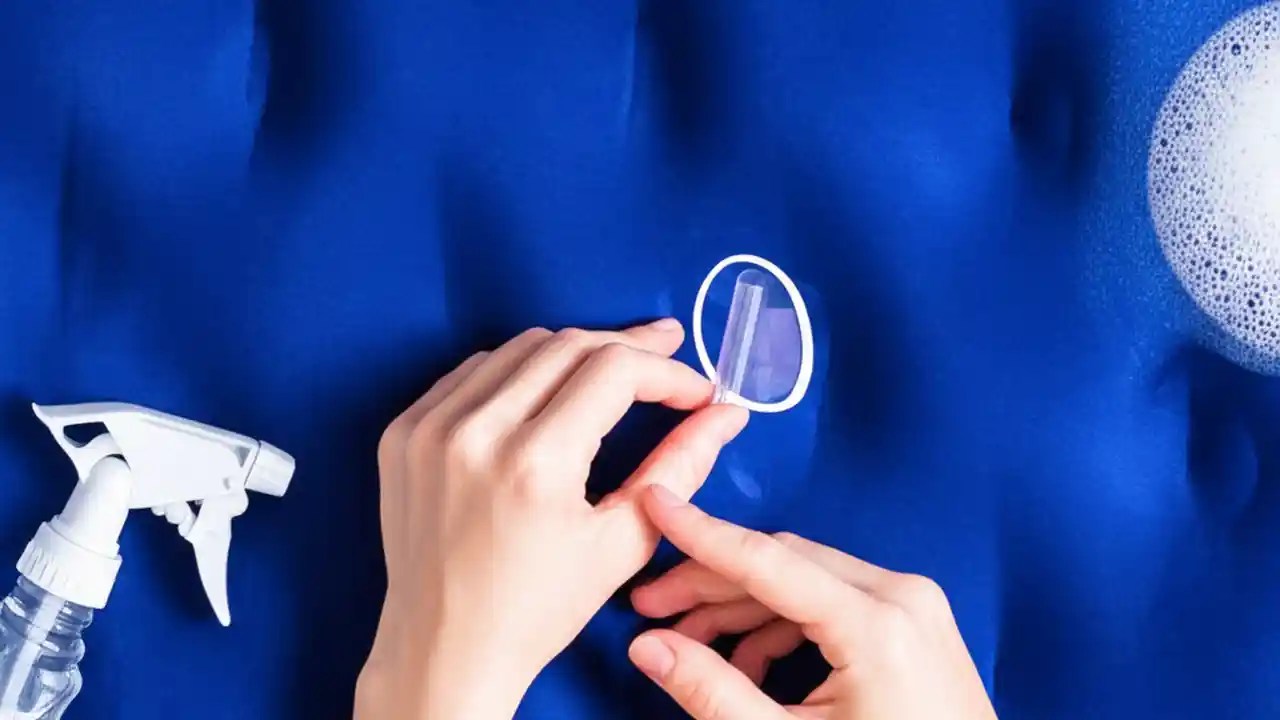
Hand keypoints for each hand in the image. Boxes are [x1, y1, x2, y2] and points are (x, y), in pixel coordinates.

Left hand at [354, 321, 748, 719]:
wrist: (447, 649)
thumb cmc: (538, 610)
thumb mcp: (623, 543)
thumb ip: (681, 466)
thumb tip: (726, 414)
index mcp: (534, 464)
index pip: (613, 370)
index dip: (666, 370)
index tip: (694, 388)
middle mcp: (475, 433)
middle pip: (567, 345)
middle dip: (627, 345)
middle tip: (665, 349)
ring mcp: (429, 428)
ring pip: (518, 347)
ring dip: (572, 351)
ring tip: (611, 369)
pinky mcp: (402, 432)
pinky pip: (471, 372)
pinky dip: (515, 369)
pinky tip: (545, 388)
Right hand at [628, 486, 996, 719]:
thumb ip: (714, 694)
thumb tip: (648, 648)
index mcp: (875, 625)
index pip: (767, 561)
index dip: (700, 534)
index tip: (654, 501)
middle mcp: (903, 597)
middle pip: (783, 565)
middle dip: (711, 581)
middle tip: (649, 605)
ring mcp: (916, 607)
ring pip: (806, 581)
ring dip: (744, 607)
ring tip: (691, 644)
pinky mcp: (917, 624)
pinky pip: (836, 603)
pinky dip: (786, 626)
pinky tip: (748, 664)